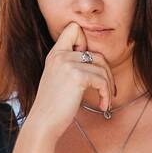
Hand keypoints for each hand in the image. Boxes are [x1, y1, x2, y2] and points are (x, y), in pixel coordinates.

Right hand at [25, 21, 115, 139]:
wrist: (43, 123)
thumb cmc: (52, 107)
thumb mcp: (58, 79)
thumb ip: (71, 66)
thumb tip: (99, 64)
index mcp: (55, 54)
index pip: (74, 29)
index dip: (86, 43)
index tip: (88, 66)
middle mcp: (60, 55)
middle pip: (97, 54)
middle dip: (106, 73)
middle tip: (107, 90)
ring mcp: (68, 64)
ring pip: (102, 68)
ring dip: (108, 87)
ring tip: (106, 101)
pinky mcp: (77, 76)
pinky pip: (102, 80)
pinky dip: (106, 95)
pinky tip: (103, 106)